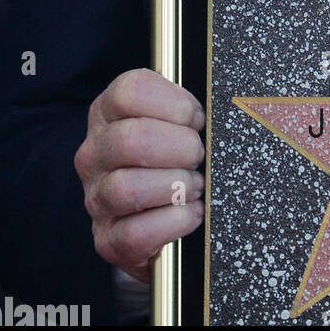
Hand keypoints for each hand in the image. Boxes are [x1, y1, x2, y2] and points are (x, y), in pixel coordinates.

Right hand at [74, 68, 204, 283]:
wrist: (160, 216)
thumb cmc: (176, 156)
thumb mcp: (178, 120)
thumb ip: (191, 107)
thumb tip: (234, 102)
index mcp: (109, 113)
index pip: (129, 91)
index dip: (174, 103)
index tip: (197, 119)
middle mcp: (95, 153)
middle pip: (130, 139)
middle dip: (180, 147)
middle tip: (199, 155)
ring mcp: (96, 197)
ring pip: (127, 188)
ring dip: (175, 186)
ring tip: (195, 185)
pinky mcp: (107, 239)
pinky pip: (136, 233)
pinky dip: (174, 222)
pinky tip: (189, 213)